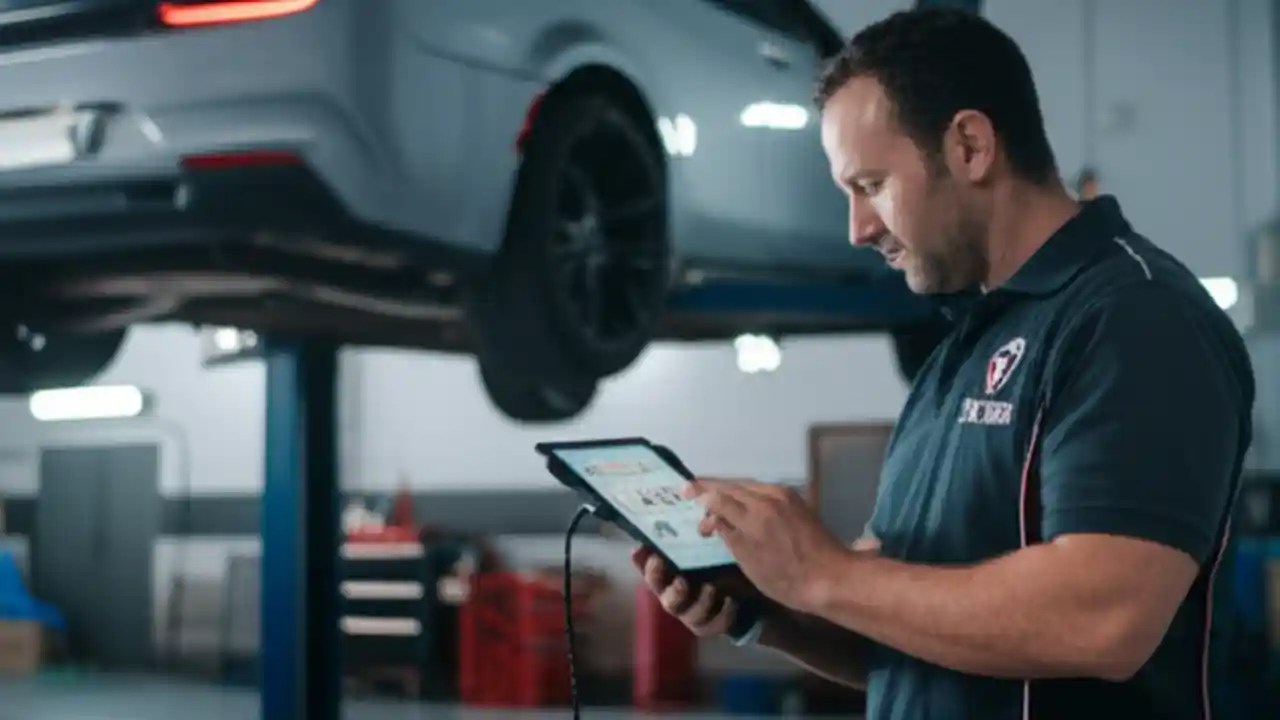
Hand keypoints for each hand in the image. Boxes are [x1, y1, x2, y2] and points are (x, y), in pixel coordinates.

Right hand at [631, 546, 740, 637]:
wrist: (744, 591)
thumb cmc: (715, 563)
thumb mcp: (703, 548)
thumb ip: (688, 535)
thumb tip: (679, 507)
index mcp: (670, 578)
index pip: (652, 575)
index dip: (650, 569)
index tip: (656, 557)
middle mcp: (678, 598)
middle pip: (666, 599)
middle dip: (672, 591)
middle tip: (681, 581)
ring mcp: (694, 615)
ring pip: (690, 615)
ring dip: (699, 602)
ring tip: (710, 589)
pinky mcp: (713, 625)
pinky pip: (715, 623)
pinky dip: (722, 613)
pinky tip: (730, 601)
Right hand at [686, 477, 847, 612]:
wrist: (832, 578)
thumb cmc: (787, 579)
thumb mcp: (750, 562)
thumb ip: (729, 533)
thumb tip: (712, 515)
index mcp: (754, 515)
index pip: (719, 496)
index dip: (699, 493)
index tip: (683, 491)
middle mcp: (768, 497)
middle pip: (732, 486)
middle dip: (712, 491)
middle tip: (695, 499)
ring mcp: (784, 496)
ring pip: (748, 486)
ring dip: (730, 493)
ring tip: (716, 506)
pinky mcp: (795, 500)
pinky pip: (763, 490)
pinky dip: (747, 495)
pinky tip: (742, 507)